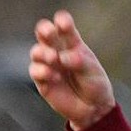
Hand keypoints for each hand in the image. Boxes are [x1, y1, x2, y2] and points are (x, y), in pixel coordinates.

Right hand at [29, 10, 115, 130]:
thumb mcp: (92, 70)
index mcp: (72, 43)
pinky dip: (43, 71)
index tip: (64, 25)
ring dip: (43, 53)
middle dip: (44, 29)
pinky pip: (36, 71)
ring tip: (54, 59)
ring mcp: (49, 65)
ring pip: (36, 51)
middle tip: (50, 33)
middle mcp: (57, 51)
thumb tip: (61, 57)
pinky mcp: (42, 81)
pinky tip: (55, 77)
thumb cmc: (95, 84)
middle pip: (44, 32)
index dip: (62, 21)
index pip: (63, 26)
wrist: (94, 108)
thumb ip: (78, 61)